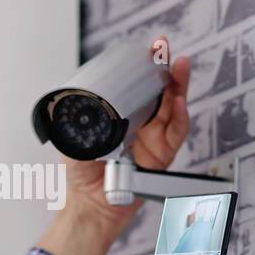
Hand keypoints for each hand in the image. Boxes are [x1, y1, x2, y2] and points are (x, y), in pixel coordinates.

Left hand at [60, 35, 191, 234]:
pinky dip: (180, 116)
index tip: (150, 48)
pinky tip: (178, 102)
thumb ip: (83, 119)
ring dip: (178, 86)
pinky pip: (176, 133)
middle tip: (167, 49)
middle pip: (159, 91)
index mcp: (120, 115)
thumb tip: (84, 96)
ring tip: (179, 67)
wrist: (88, 206)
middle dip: (165, 68)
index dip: (145, 67)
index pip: (138, 85)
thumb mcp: (75, 139)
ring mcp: (153, 138)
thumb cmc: (80, 176)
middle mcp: (140, 124)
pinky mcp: (162, 156)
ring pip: (172, 106)